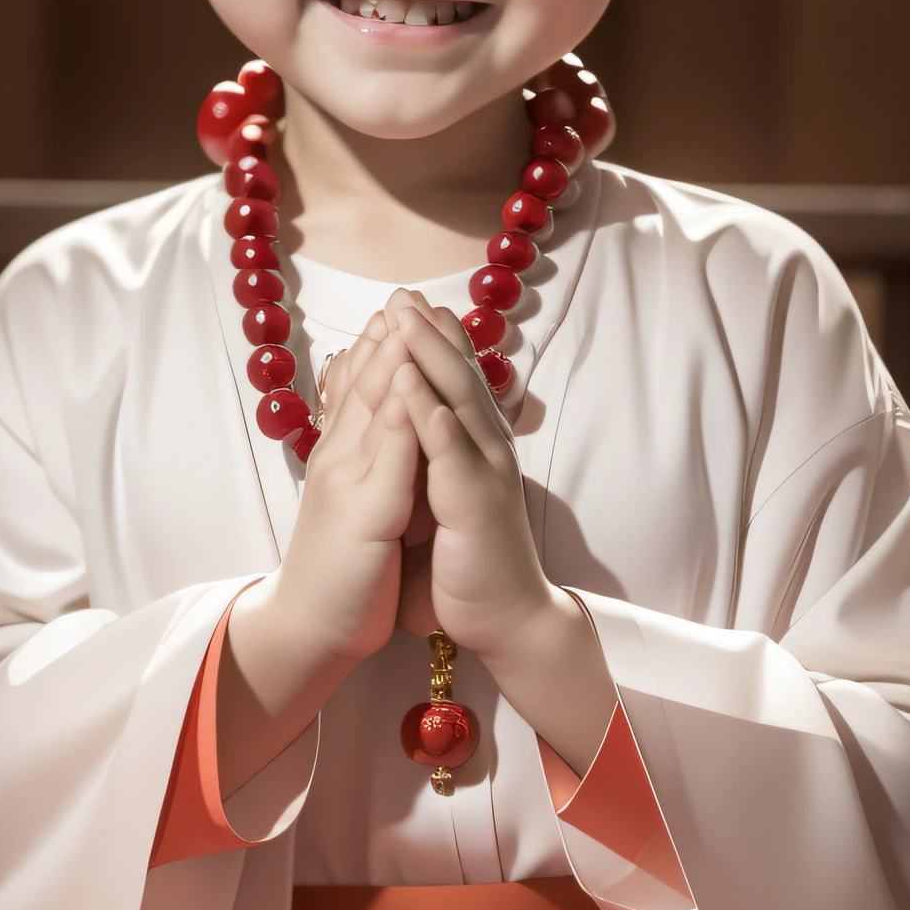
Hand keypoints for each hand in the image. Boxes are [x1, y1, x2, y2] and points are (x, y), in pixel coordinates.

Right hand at [219, 312, 422, 795]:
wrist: (311, 626)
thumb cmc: (339, 568)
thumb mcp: (350, 500)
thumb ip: (359, 459)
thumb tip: (369, 422)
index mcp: (342, 456)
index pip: (360, 388)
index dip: (380, 345)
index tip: (399, 305)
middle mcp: (341, 459)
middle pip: (366, 386)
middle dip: (387, 337)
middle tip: (403, 292)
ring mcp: (351, 483)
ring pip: (374, 410)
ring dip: (391, 361)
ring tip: (408, 317)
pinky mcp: (367, 514)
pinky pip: (389, 459)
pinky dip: (402, 419)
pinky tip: (414, 390)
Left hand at [385, 292, 554, 660]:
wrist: (505, 617)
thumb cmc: (469, 556)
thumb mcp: (447, 491)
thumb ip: (436, 451)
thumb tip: (419, 415)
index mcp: (474, 443)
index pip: (453, 379)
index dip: (433, 338)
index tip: (407, 300)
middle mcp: (485, 449)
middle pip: (456, 378)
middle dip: (430, 332)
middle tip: (404, 291)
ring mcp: (484, 474)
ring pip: (457, 405)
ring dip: (433, 360)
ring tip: (407, 319)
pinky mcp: (476, 508)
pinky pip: (454, 460)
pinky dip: (437, 425)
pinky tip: (420, 396)